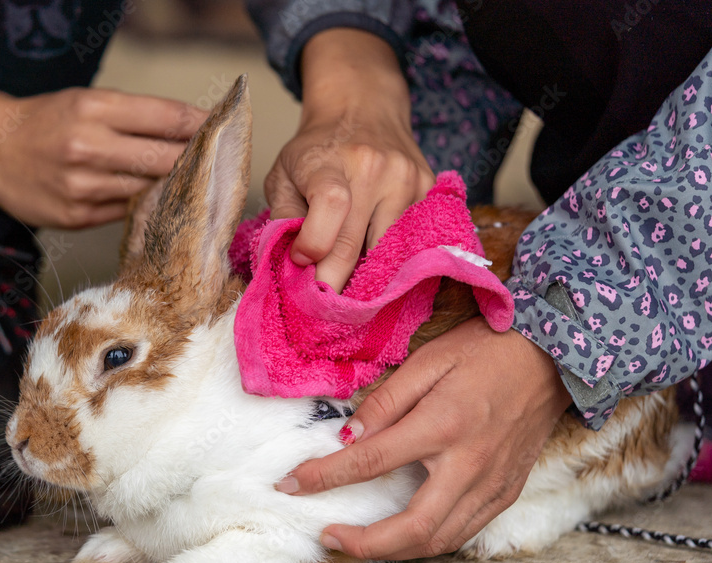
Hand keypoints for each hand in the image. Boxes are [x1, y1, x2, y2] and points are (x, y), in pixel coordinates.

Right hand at [0, 77, 206, 227]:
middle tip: (219, 159)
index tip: (220, 126)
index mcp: (93, 109)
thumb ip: (135, 118)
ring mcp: (82, 186)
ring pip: (149, 188)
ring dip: (174, 186)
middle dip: (196, 158)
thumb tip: (189, 133)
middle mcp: (88, 147)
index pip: (165, 116)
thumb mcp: (86, 102)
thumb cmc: (45, 122)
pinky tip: (158, 202)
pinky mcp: (77, 217)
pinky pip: (127, 212)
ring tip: (193, 183)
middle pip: (165, 156)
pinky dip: (145, 205)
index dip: (200, 123)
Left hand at [267, 29, 434, 292]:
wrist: (361, 107)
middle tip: (321, 307)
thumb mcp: (283, 173)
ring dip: (365, 277)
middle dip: (335, 283)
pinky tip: (374, 265)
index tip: (302, 263)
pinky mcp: (428, 190)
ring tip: (347, 291)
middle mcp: (373, 169)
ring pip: (387, 251)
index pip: (329, 207)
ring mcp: (406, 180)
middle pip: (355, 244)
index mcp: (329, 162)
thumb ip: (283, 218)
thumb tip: (289, 268)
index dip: (314, 244)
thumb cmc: (315, 149)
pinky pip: (409, 240)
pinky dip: (390, 259)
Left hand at [276, 318, 572, 559]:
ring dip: (393, 551)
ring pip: (438, 542)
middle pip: (410, 528)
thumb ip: (386, 402)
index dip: (323, 478)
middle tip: (326, 536)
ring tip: (358, 541)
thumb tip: (346, 438)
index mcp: (443, 425)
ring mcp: (493, 485)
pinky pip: (463, 533)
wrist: (553, 357)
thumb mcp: (428, 359)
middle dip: (362, 543)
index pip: (369, 463)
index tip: (289, 485)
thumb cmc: (486, 350)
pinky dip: (427, 543)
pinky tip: (403, 535)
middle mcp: (469, 466)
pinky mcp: (506, 493)